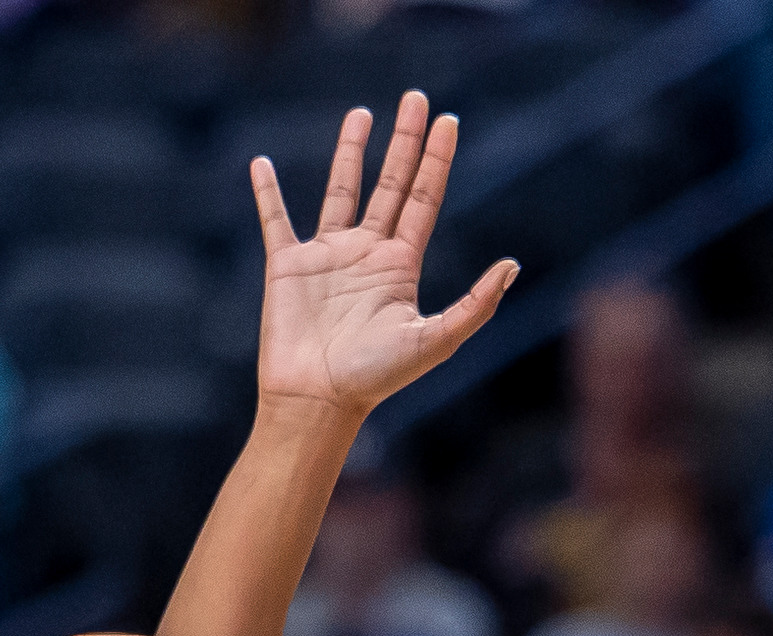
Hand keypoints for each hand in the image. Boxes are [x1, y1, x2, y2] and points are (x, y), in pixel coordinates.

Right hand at [253, 92, 517, 425]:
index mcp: (400, 266)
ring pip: (341, 191)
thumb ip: (475, 305)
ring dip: (351, 153)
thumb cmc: (374, 378)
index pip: (424, 200)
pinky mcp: (288, 267)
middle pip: (391, 185)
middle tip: (415, 99)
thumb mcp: (434, 341)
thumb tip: (512, 265)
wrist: (317, 400)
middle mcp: (366, 255)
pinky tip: (260, 165)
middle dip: (404, 142)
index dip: (436, 160)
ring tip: (361, 114)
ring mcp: (327, 258)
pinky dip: (267, 193)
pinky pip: (275, 221)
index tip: (447, 121)